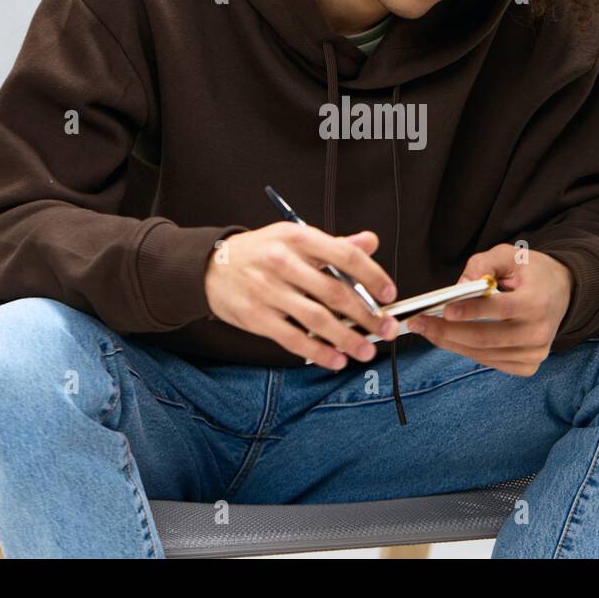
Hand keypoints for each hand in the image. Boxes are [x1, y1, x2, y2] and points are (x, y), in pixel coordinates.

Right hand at [204, 223, 399, 370]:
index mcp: (298, 238)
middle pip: (335, 292)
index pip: (345, 256)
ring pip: (317, 319)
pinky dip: (318, 352)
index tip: (388, 294)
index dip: (373, 276)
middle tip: (386, 328)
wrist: (210, 266)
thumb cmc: (260, 251)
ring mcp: (268, 291)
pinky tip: (335, 359)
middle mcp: (283, 262)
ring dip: (347, 338)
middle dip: (367, 314)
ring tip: (366, 350)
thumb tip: (370, 242)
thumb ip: (334, 244)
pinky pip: (294, 339)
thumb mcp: (294, 237)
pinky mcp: (256, 317)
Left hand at [407, 244, 571, 375]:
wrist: (562, 293)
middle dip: (446, 331)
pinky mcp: (527, 366)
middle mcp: (538, 332)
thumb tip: (459, 286)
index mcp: (537, 302)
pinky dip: (465, 350)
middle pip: (485, 338)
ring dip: (450, 343)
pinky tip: (448, 338)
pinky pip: (489, 362)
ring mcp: (534, 353)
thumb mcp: (509, 255)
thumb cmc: (531, 272)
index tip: (443, 309)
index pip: (499, 310)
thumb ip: (483, 264)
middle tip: (418, 323)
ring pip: (482, 353)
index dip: (470, 310)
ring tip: (425, 330)